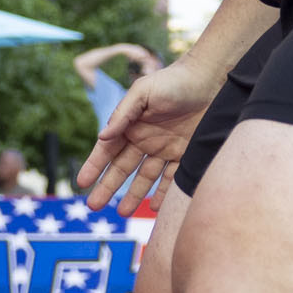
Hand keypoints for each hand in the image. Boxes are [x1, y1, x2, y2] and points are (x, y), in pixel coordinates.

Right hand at [79, 57, 228, 210]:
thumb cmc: (173, 80)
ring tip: (123, 213)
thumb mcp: (142, 93)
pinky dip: (164, 193)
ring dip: (134, 195)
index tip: (82, 182)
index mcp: (130, 125)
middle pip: (122, 169)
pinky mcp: (186, 154)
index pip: (107, 150)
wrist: (211, 79)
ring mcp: (165, 149)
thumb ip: (122, 115)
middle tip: (94, 206)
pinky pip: (172, 178)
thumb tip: (102, 137)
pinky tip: (155, 207)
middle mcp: (145, 139)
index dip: (94, 166)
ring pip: (145, 178)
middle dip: (108, 187)